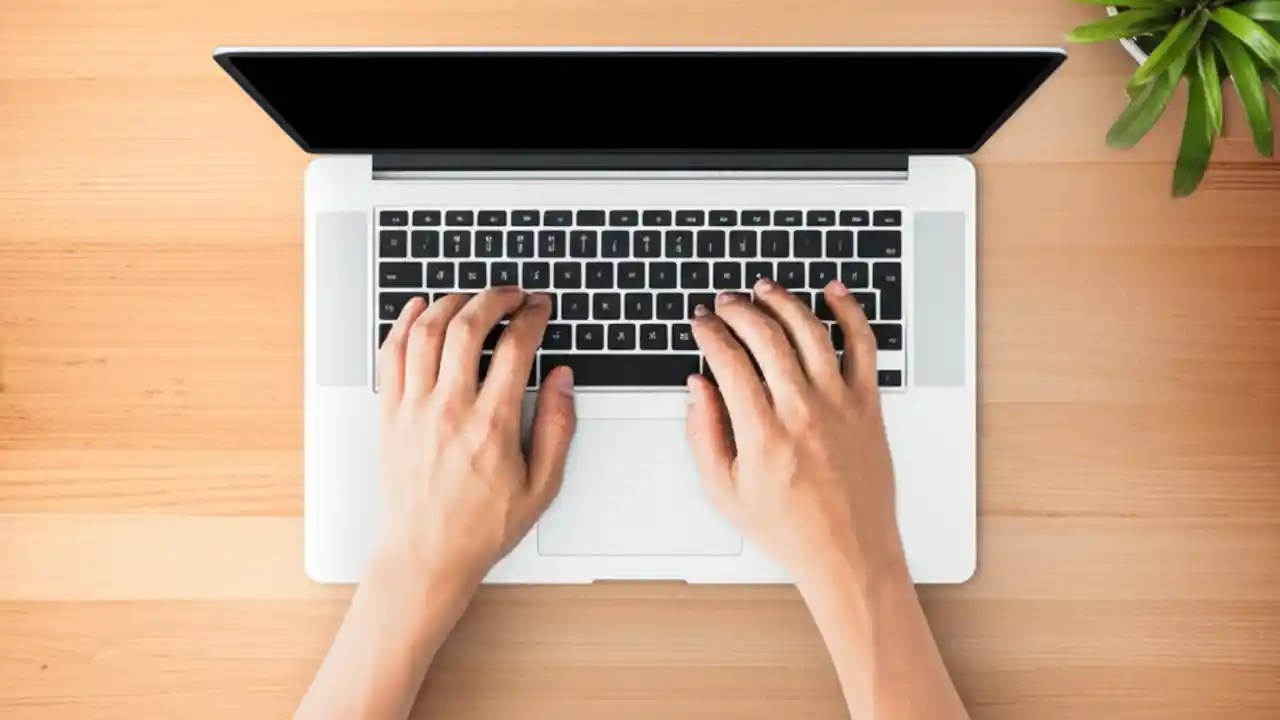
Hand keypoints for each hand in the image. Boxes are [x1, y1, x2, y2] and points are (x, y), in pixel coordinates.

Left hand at [375, 288, 575, 588]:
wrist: (426, 555)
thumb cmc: (480, 526)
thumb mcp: (541, 486)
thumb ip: (557, 428)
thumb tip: (562, 380)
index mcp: (492, 426)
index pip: (515, 348)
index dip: (532, 316)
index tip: (539, 308)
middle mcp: (449, 410)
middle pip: (468, 327)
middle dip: (495, 298)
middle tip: (511, 294)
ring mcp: (413, 410)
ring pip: (426, 331)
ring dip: (452, 303)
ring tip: (472, 299)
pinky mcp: (389, 415)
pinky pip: (390, 354)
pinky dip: (404, 323)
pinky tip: (420, 309)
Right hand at [686, 279, 903, 588]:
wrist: (849, 553)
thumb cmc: (790, 529)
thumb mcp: (725, 492)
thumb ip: (704, 435)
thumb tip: (697, 387)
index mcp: (763, 434)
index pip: (728, 361)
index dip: (709, 333)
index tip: (701, 323)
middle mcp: (802, 412)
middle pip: (765, 336)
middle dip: (738, 311)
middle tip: (726, 304)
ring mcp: (840, 405)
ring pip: (810, 330)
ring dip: (783, 301)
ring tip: (765, 289)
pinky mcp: (868, 405)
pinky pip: (862, 346)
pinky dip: (849, 312)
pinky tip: (834, 292)